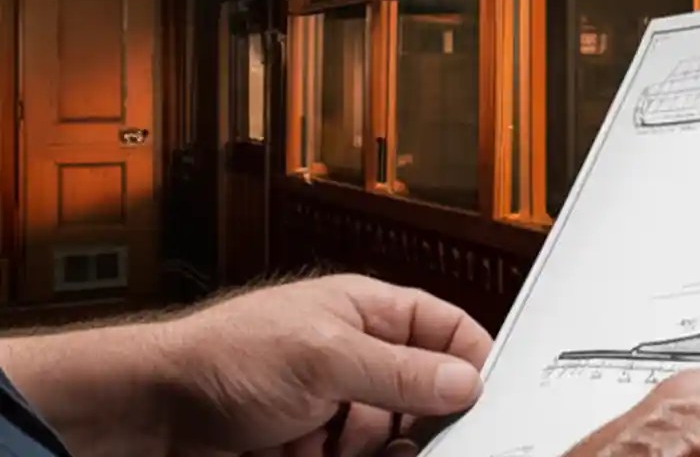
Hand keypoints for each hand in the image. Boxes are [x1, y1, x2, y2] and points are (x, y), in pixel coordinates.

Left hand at [160, 273, 492, 455]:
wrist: (152, 415)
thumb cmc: (226, 358)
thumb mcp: (326, 358)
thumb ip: (400, 371)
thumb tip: (466, 380)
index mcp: (365, 313)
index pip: (442, 327)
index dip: (470, 357)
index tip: (490, 396)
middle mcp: (355, 356)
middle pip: (422, 390)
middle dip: (427, 418)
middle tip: (431, 441)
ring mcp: (334, 404)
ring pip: (391, 436)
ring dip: (384, 450)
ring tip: (359, 451)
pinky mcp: (313, 448)